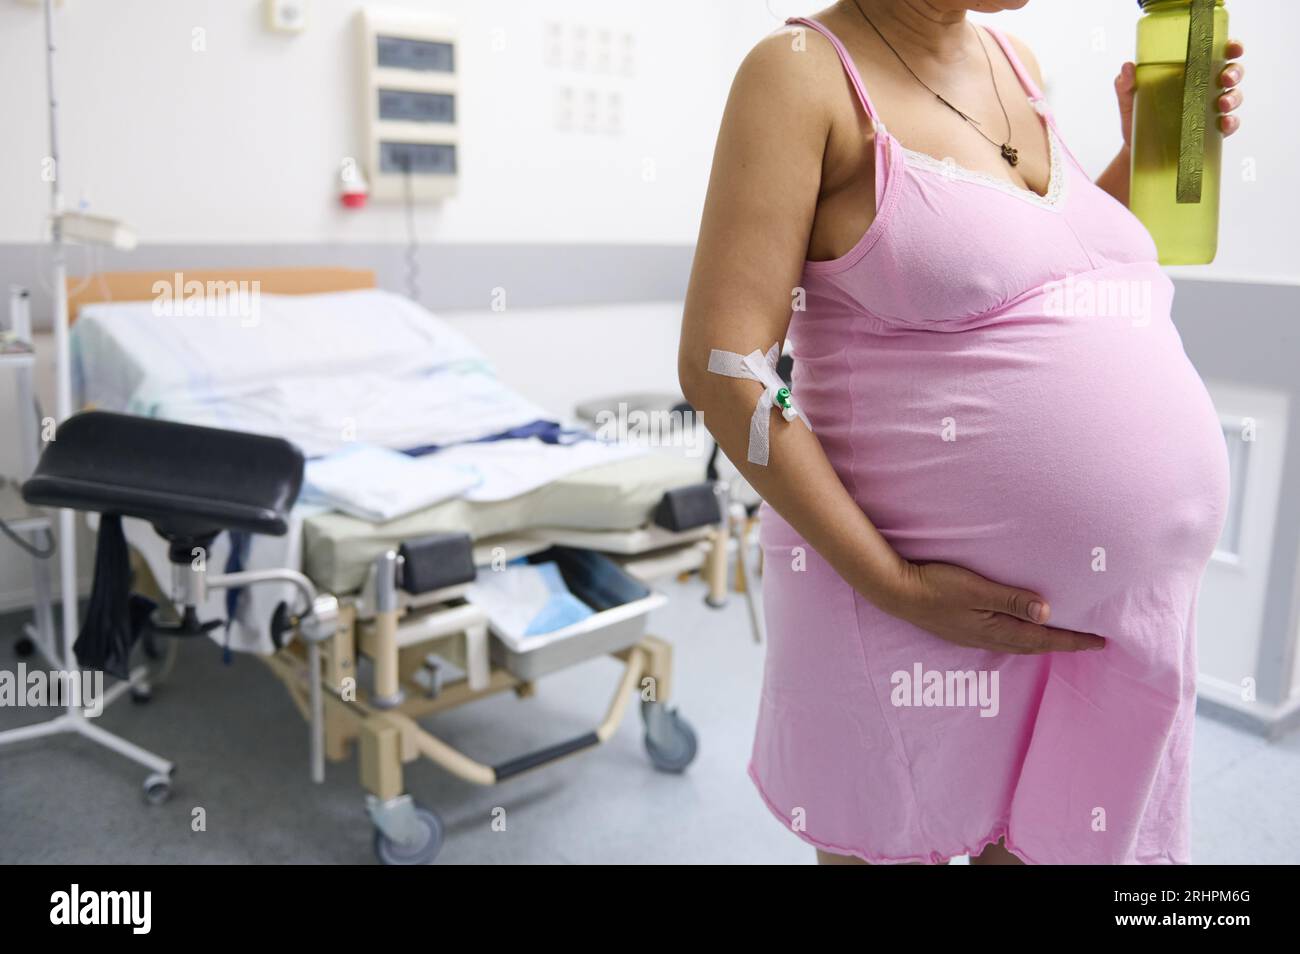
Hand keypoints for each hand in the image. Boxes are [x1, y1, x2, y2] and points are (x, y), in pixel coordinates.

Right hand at [882, 561, 1105, 654]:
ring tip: (1059, 639)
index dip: (1073, 640)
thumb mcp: (978, 589)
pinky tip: (1017, 631)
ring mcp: (973, 636)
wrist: (897, 592)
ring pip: (1018, 644)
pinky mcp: (962, 630)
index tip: (1100, 642)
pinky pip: (1002, 639)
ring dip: (1041, 643)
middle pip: (1035, 646)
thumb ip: (1012, 600)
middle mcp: (988, 638)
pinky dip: (1020, 638)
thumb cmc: (936, 586)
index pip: (1044, 638)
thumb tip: (1047, 612)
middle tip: (1088, 643)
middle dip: (1063, 645)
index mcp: (996, 629)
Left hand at [1114, 39, 1245, 147]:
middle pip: (1232, 72)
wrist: (1134, 149)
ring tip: (1222, 103)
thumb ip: (1125, 83)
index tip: (1232, 48)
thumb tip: (1127, 67)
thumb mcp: (1127, 98)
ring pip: (1234, 97)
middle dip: (1234, 72)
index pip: (1216, 53)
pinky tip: (1224, 124)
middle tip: (1225, 78)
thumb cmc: (1135, 116)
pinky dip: (1231, 123)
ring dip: (1234, 97)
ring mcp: (1209, 109)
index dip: (1231, 47)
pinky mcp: (1210, 131)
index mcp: (1189, 71)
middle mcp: (1204, 87)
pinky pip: (1228, 124)